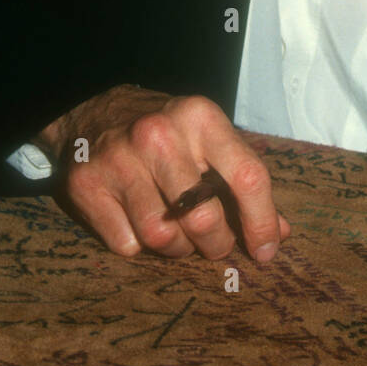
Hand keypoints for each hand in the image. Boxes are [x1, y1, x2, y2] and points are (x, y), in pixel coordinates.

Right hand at [38, 85, 290, 261]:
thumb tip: (278, 233)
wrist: (93, 114)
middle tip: (216, 245)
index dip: (261, 222)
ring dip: (177, 248)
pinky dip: (139, 246)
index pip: (247, 176)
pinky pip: (127, 245)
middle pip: (202, 218)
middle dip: (216, 244)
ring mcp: (120, 160)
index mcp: (200, 117)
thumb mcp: (210, 139)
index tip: (265, 250)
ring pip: (162, 238)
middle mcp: (159, 135)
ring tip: (177, 233)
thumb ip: (244, 181)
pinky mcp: (88, 186)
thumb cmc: (167, 133)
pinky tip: (139, 222)